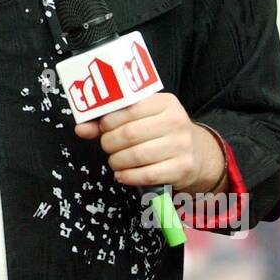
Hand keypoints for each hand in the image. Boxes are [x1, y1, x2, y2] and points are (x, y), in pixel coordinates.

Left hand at [74, 92, 224, 192]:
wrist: (199, 153)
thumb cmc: (162, 132)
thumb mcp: (143, 118)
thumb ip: (111, 120)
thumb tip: (81, 128)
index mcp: (165, 102)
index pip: (128, 109)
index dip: (108, 122)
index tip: (102, 129)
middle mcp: (176, 121)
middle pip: (129, 134)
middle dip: (109, 143)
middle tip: (107, 147)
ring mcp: (181, 146)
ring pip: (136, 156)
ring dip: (117, 162)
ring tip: (115, 161)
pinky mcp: (182, 168)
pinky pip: (147, 175)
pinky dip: (128, 177)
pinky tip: (123, 175)